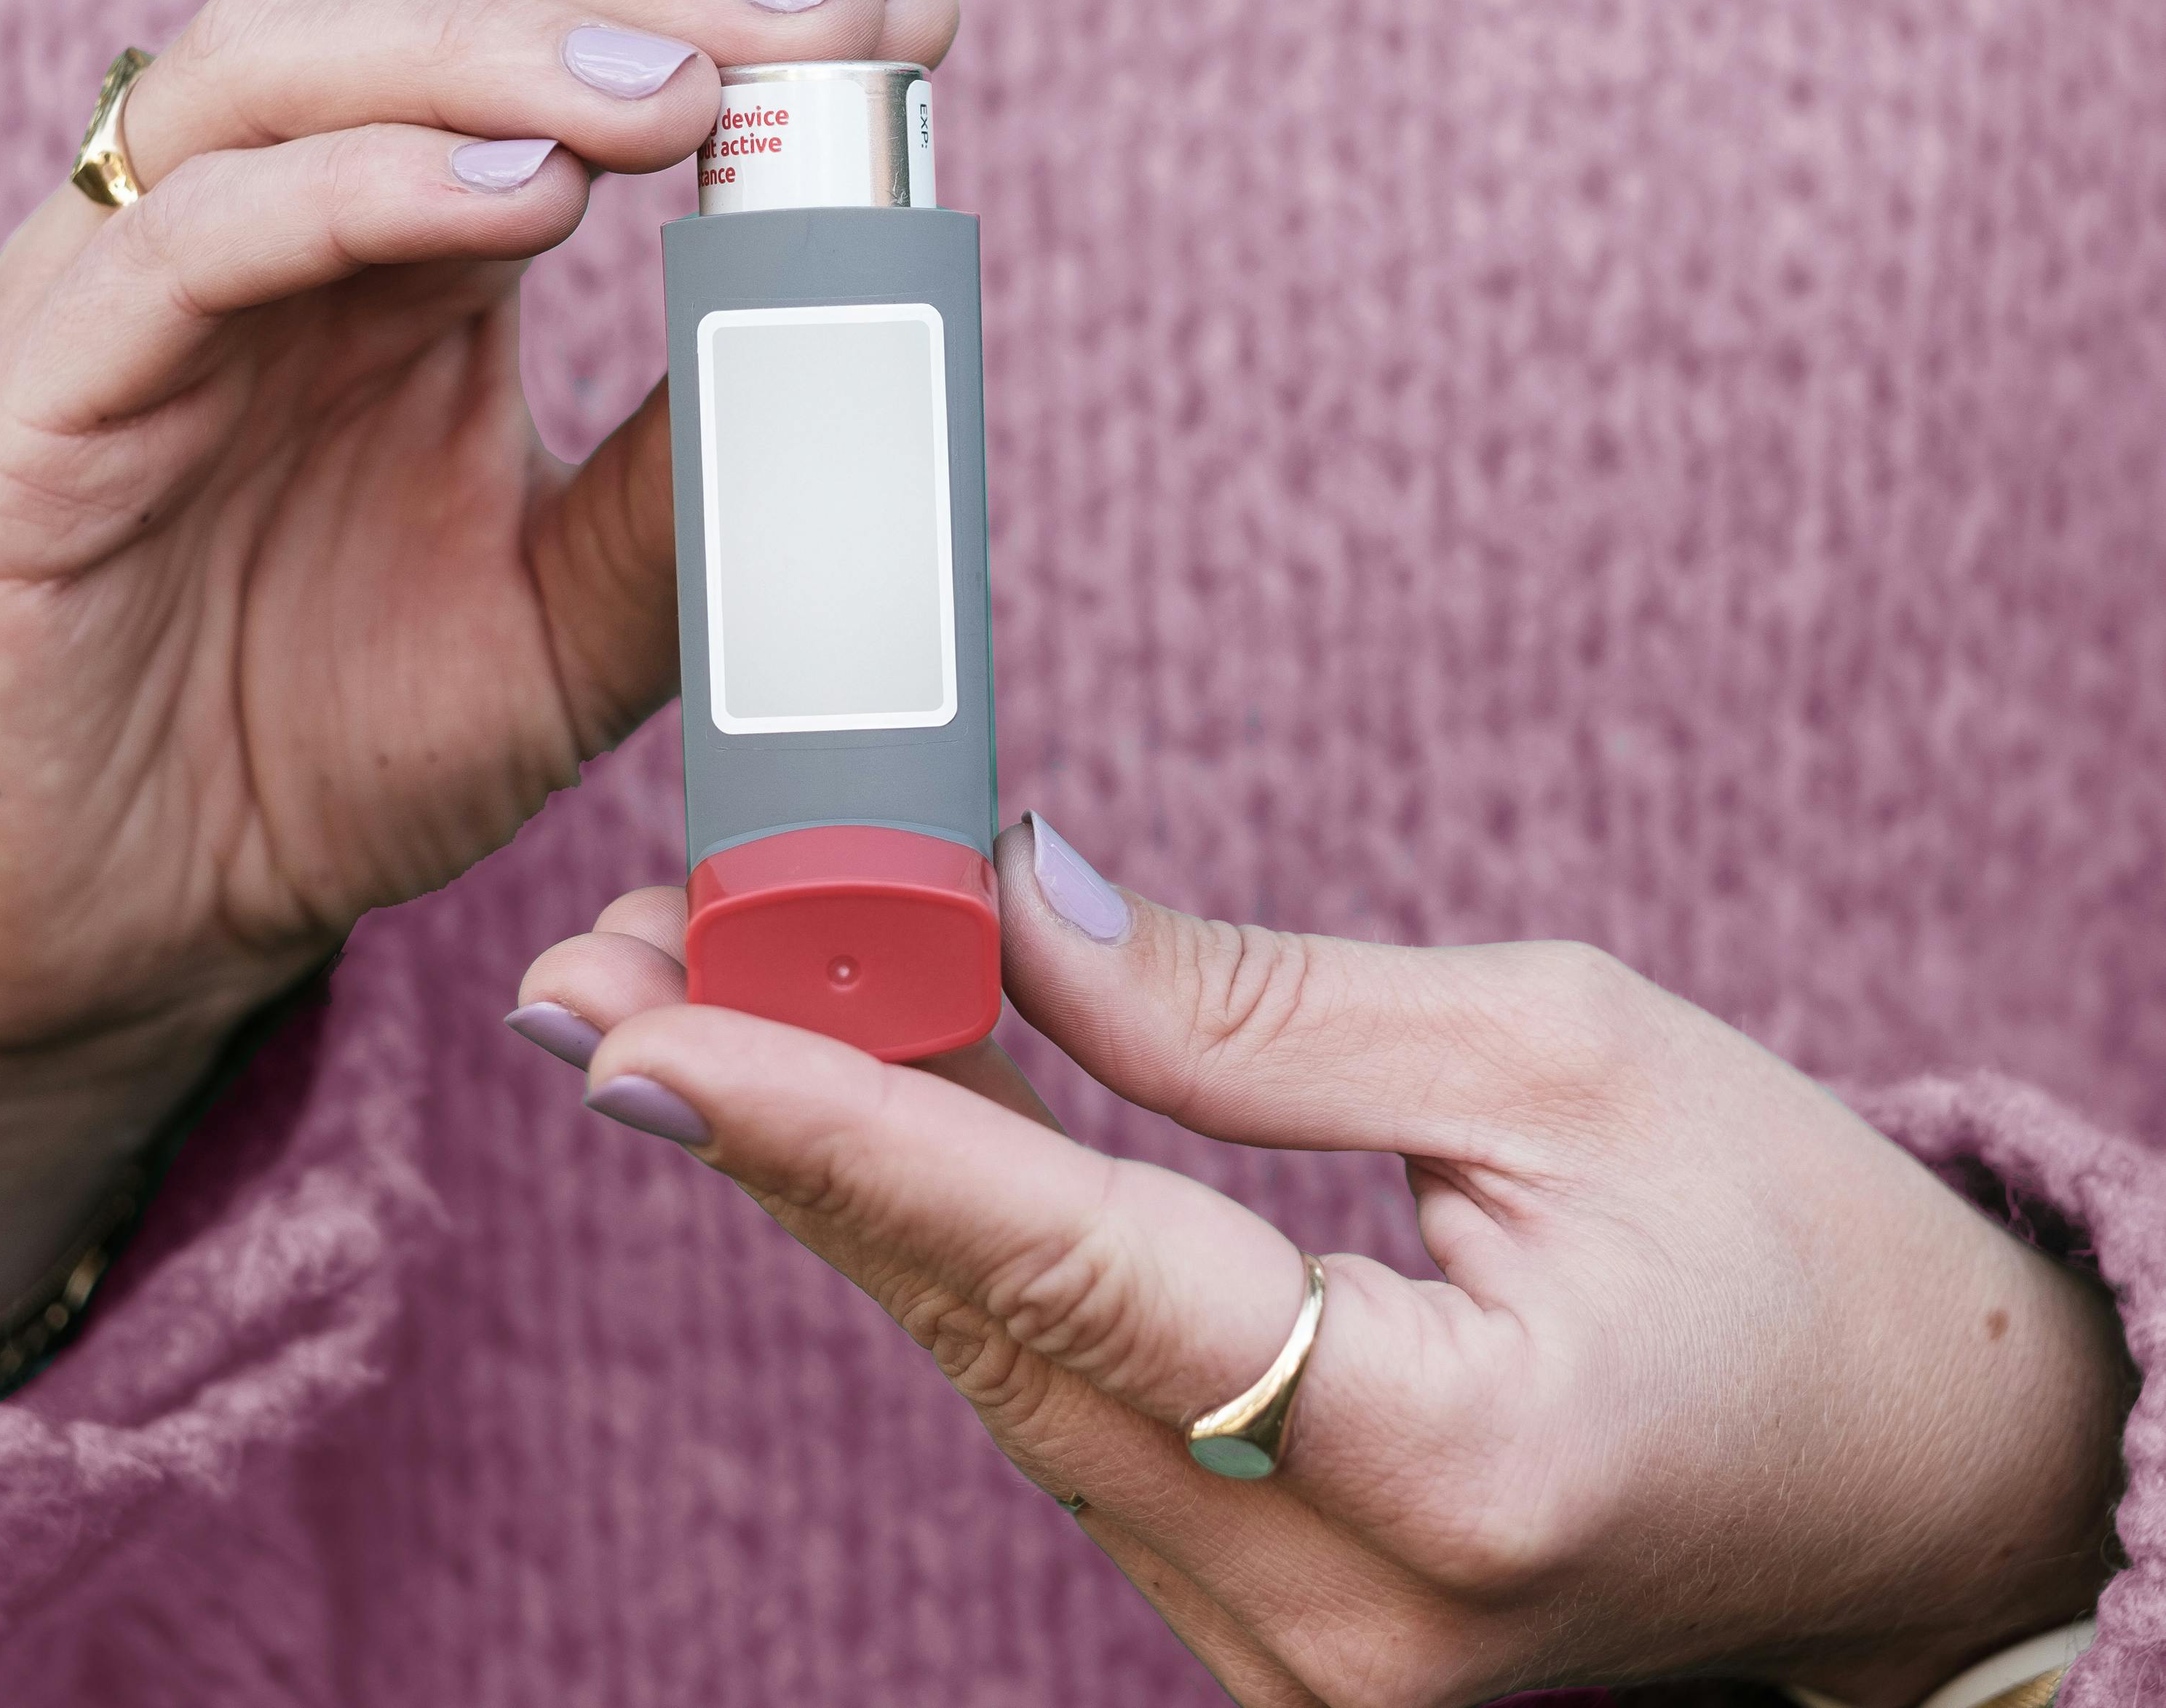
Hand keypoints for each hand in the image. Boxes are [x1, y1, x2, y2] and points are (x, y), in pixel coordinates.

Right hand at [0, 0, 958, 1337]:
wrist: (132, 927)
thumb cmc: (331, 756)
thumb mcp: (567, 630)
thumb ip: (685, 497)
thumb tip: (858, 362)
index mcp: (398, 258)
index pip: (540, 43)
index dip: (710, 3)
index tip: (901, 16)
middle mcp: (263, 235)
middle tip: (813, 18)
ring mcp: (131, 299)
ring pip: (279, 67)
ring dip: (487, 52)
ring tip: (671, 95)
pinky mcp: (34, 410)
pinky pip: (176, 251)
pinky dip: (343, 192)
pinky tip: (511, 196)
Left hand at [518, 819, 2128, 1705]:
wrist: (1924, 1482)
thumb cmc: (1802, 1250)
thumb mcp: (1562, 1058)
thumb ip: (1249, 1009)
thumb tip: (999, 901)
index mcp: (1455, 1459)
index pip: (1078, 1269)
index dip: (850, 1134)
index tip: (646, 1034)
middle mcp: (1338, 1610)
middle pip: (988, 1332)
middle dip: (785, 1137)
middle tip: (610, 971)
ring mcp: (1290, 1653)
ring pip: (999, 1377)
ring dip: (851, 1187)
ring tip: (702, 1007)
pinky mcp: (1265, 1628)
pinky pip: (1062, 1417)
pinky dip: (960, 1262)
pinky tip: (866, 1130)